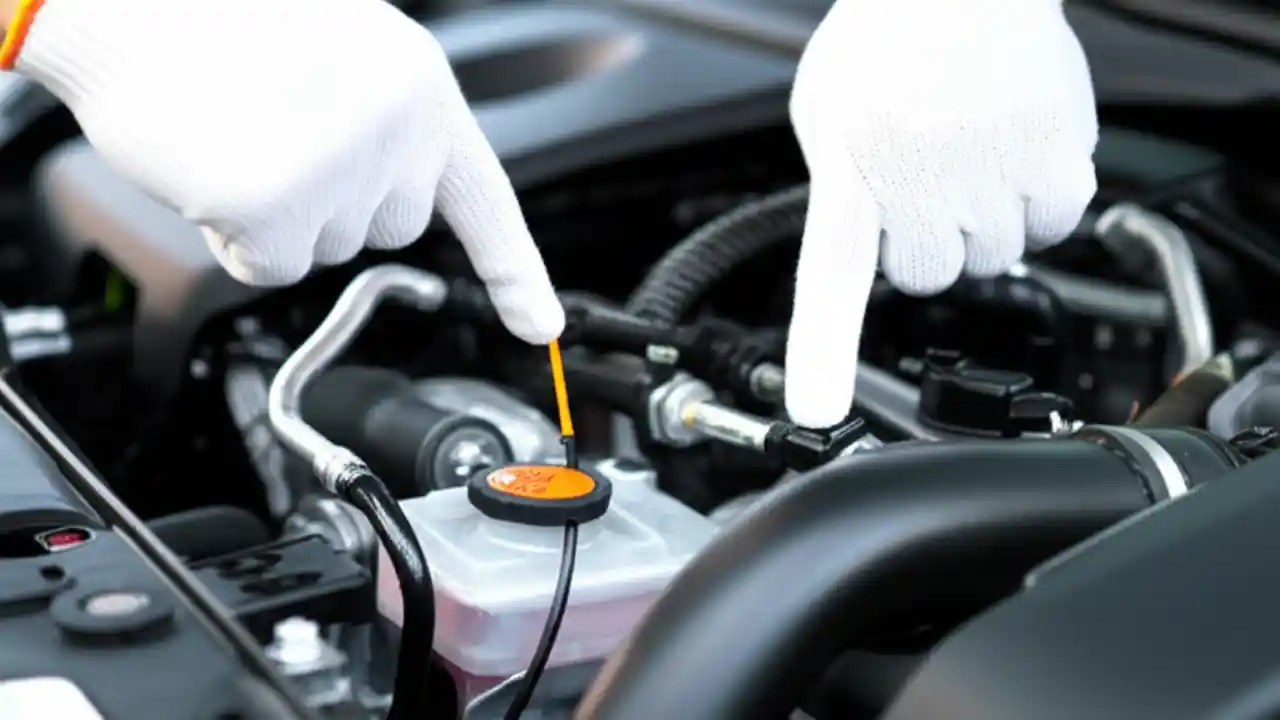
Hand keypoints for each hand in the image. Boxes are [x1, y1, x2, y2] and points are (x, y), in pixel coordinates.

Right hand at [8, 0, 562, 343]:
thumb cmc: (218, 14)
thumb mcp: (342, 51)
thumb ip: (383, 120)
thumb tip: (389, 192)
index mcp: (421, 86)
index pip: (484, 198)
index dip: (514, 269)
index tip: (539, 325)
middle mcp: (399, 130)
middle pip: (389, 228)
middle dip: (337, 206)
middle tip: (279, 138)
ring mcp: (342, 170)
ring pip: (325, 251)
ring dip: (282, 217)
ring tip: (239, 136)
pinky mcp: (278, 207)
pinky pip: (271, 268)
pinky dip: (235, 239)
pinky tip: (214, 169)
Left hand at [784, 0, 1097, 427]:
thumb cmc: (888, 37)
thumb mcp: (825, 114)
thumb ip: (835, 186)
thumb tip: (856, 237)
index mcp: (852, 171)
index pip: (831, 274)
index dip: (823, 350)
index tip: (818, 408)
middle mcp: (922, 181)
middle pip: (928, 276)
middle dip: (927, 243)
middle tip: (926, 186)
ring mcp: (994, 175)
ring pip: (994, 256)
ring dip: (984, 222)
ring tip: (971, 158)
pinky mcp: (1057, 161)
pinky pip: (1054, 225)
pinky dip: (1041, 201)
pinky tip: (1016, 155)